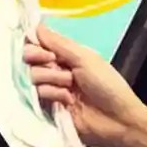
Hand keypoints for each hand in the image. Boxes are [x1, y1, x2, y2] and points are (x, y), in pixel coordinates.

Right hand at [23, 23, 146, 146]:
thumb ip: (58, 43)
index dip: (35, 44)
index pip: (38, 43)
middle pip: (30, 58)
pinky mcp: (48, 107)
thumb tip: (36, 27)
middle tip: (54, 62)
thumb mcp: (84, 58)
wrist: (116, 119)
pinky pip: (37, 95)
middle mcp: (55, 70)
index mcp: (66, 55)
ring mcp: (51, 89)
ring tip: (71, 86)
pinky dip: (53, 94)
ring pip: (33, 76)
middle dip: (40, 59)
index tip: (45, 48)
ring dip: (53, 78)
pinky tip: (68, 100)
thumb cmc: (107, 85)